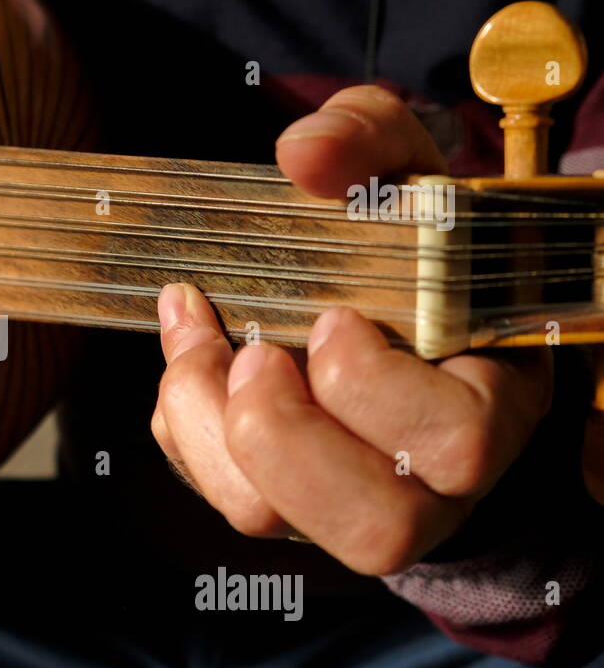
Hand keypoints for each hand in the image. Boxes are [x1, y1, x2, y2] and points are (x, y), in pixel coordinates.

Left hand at [149, 86, 553, 574]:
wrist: (379, 281)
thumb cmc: (404, 235)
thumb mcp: (399, 168)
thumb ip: (367, 141)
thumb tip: (305, 154)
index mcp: (485, 400)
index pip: (456, 442)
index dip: (375, 391)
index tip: (333, 318)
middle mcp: (425, 477)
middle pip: (376, 526)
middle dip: (287, 434)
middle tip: (257, 352)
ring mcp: (342, 495)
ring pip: (273, 520)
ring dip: (213, 432)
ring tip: (205, 348)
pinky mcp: (278, 497)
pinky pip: (216, 491)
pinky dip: (181, 426)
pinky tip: (190, 358)